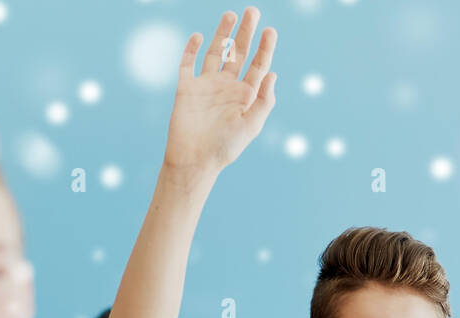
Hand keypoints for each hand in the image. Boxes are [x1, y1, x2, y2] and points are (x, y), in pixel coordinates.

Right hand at [163, 7, 277, 176]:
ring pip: (215, 52)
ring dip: (222, 33)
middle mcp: (227, 87)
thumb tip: (273, 74)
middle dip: (246, 33)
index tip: (270, 31)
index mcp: (244, 96)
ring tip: (231, 14)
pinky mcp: (186, 88)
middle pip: (238, 53)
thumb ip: (264, 101)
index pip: (258, 66)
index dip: (265, 48)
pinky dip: (191, 49)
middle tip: (253, 11)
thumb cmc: (225, 148)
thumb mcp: (251, 126)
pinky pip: (188, 64)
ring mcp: (206, 86)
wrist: (194, 160)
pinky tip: (198, 35)